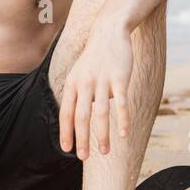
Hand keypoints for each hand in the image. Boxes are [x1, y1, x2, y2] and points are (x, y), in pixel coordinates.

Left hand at [58, 24, 133, 159]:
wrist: (109, 31)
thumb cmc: (94, 57)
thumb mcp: (79, 73)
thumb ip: (79, 95)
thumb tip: (85, 117)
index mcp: (72, 83)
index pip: (66, 113)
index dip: (66, 132)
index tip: (67, 149)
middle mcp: (84, 83)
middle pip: (81, 117)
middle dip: (82, 140)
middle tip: (84, 158)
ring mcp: (102, 81)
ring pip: (100, 114)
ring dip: (102, 135)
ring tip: (104, 152)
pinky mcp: (119, 78)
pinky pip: (121, 103)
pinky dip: (122, 120)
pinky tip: (123, 134)